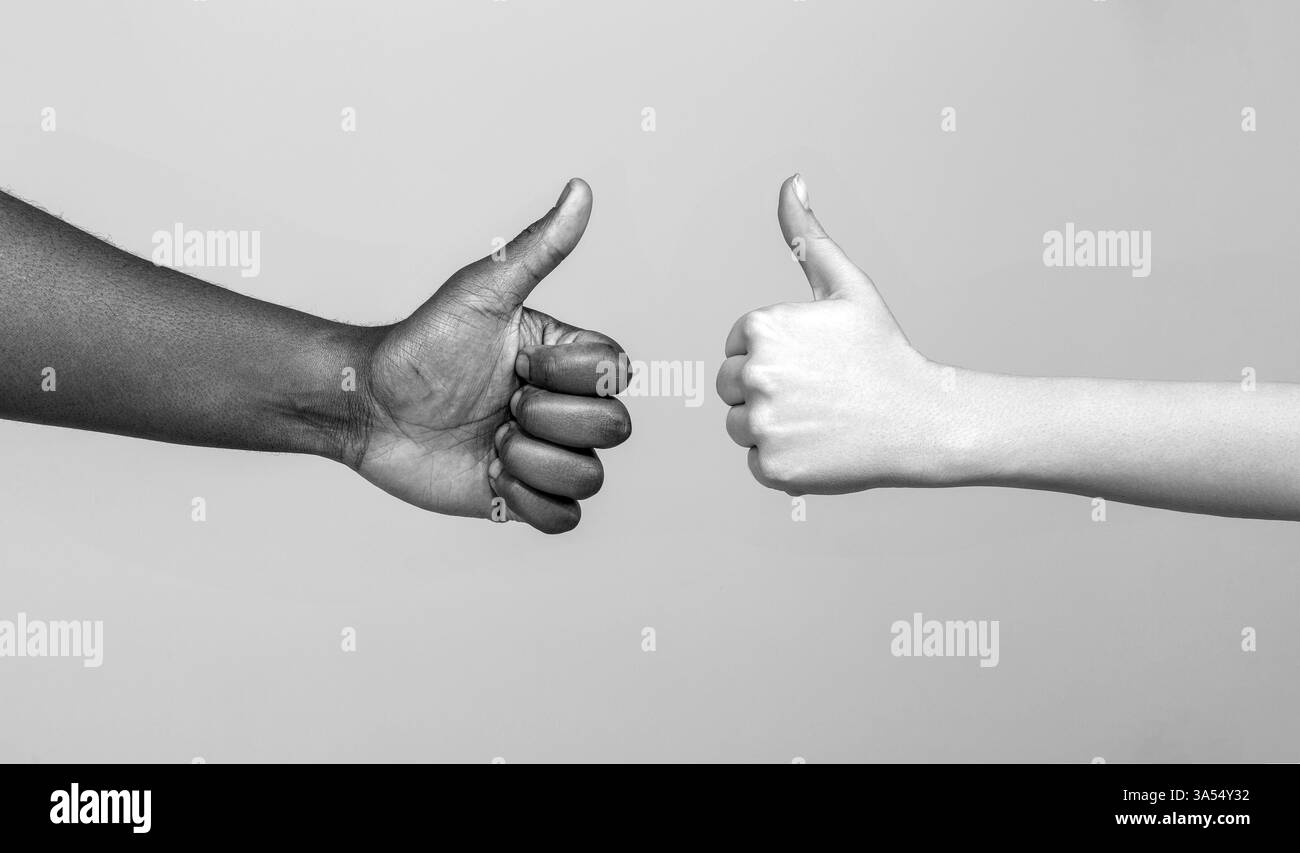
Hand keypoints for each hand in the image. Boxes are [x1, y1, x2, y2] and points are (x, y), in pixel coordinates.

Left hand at [351, 179, 630, 532]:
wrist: (369, 406)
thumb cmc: (421, 342)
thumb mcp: (482, 292)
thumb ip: (540, 248)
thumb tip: (580, 189)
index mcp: (569, 359)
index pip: (617, 376)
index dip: (567, 377)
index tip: (516, 363)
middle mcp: (567, 407)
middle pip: (612, 429)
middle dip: (548, 420)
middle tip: (500, 405)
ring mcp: (548, 455)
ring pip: (589, 478)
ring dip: (533, 463)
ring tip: (492, 442)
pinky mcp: (525, 499)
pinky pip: (563, 519)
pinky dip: (529, 501)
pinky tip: (491, 474)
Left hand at [715, 175, 960, 495]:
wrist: (923, 418)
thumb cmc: (883, 351)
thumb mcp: (846, 286)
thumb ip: (806, 236)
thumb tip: (791, 181)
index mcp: (762, 328)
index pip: (737, 347)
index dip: (775, 355)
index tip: (814, 362)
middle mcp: (755, 373)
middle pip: (731, 386)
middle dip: (767, 390)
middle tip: (819, 392)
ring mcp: (762, 423)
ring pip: (738, 426)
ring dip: (772, 426)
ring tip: (820, 418)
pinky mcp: (772, 466)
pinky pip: (756, 461)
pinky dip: (785, 460)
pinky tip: (822, 445)